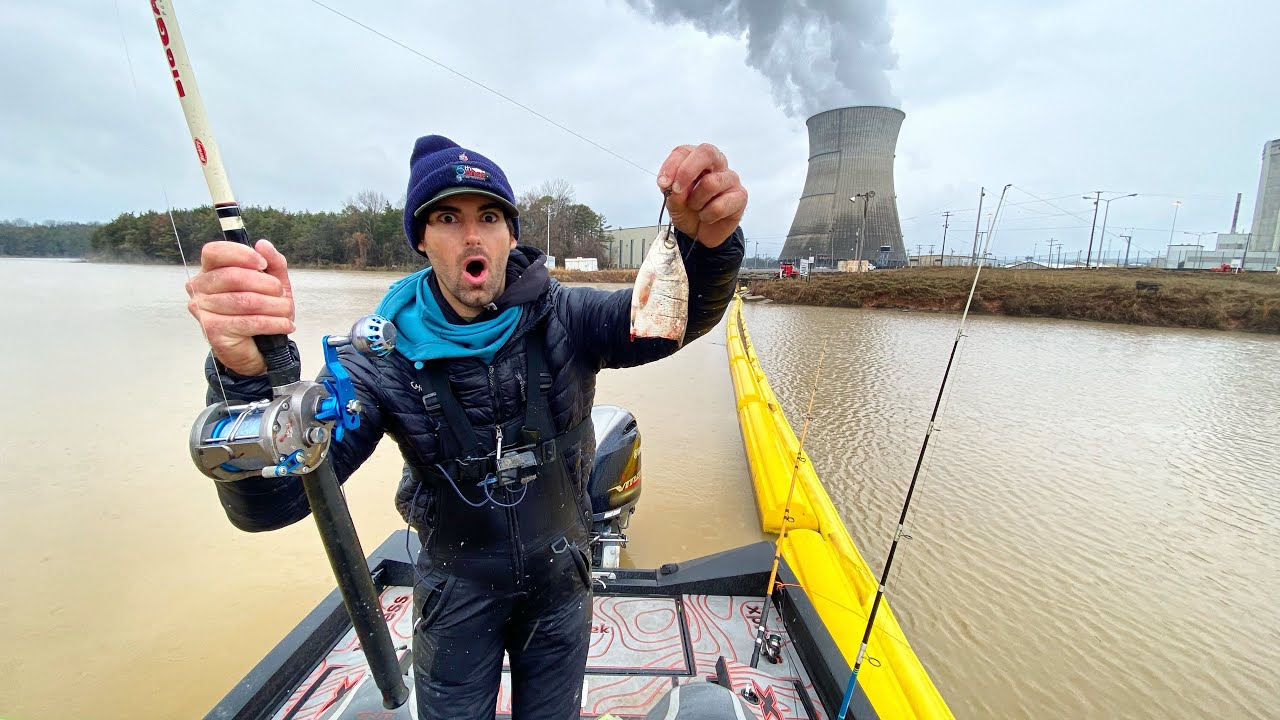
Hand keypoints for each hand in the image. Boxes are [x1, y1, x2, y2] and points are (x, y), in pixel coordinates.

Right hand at [185, 239, 295, 375]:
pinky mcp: (213, 330)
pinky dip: (274, 323)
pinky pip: (250, 322)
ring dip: (275, 306)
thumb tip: (263, 245)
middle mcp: (200, 288)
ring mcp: (203, 310)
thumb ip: (272, 262)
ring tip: (286, 311)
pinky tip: (285, 325)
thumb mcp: (272, 283)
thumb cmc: (260, 312)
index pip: (214, 252)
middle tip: (280, 293)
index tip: (263, 264)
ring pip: (245, 301)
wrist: (257, 348)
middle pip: (233, 277)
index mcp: (210, 270)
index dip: (241, 254)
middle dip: (266, 285)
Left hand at [657, 143, 746, 247]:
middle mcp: (716, 164)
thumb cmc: (689, 211)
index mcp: (697, 159)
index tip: (663, 183)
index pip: (684, 151)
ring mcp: (730, 179)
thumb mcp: (673, 202)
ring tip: (696, 208)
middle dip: (687, 171)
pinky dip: (707, 216)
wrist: (701, 234)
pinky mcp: (740, 196)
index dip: (672, 165)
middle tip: (676, 189)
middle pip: (706, 152)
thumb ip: (671, 191)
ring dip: (696, 201)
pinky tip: (707, 217)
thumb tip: (672, 184)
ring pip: (711, 183)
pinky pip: (719, 206)